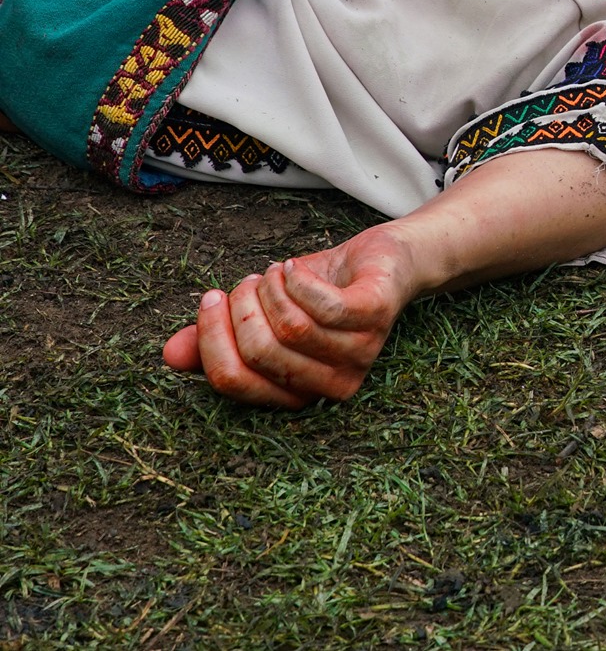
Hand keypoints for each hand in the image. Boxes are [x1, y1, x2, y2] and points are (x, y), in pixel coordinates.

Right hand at [161, 229, 415, 407]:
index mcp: (297, 393)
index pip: (233, 382)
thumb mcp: (261, 314)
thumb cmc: (320, 292)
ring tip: (275, 273)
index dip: (211, 339)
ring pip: (290, 328)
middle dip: (241, 308)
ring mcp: (359, 354)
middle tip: (251, 283)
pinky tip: (294, 267)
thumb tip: (170, 355)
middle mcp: (331, 385)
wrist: (387, 261)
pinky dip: (297, 280)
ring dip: (270, 290)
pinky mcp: (377, 318)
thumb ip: (219, 337)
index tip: (210, 299)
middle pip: (259, 354)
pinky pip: (324, 306)